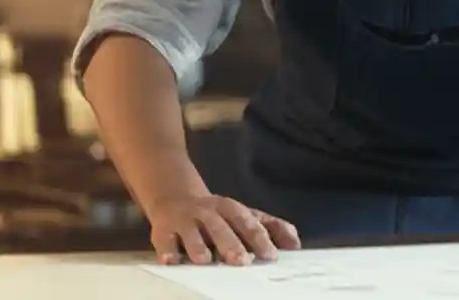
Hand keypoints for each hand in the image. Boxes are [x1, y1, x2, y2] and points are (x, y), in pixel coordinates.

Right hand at [146, 194, 299, 265]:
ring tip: (205, 260)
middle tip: (241, 261)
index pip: (248, 223)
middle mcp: (208, 213)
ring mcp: (185, 221)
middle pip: (221, 228)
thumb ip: (270, 226)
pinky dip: (168, 250)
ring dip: (199, 246)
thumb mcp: (243, 215)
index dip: (259, 238)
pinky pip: (164, 240)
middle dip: (231, 244)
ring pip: (192, 233)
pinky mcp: (163, 230)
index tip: (270, 255)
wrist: (175, 196)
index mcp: (231, 209)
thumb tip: (295, 243)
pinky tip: (172, 260)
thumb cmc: (217, 214)